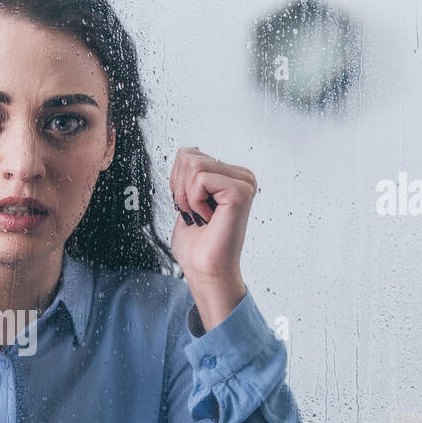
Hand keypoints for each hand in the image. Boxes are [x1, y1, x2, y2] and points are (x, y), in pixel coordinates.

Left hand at [168, 147, 254, 328]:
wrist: (205, 270)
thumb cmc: (197, 244)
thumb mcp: (187, 200)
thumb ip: (188, 175)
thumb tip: (188, 152)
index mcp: (231, 176)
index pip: (188, 153)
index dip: (178, 183)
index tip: (191, 208)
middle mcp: (241, 176)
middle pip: (189, 155)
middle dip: (180, 188)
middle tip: (196, 214)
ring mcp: (244, 182)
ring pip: (193, 164)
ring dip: (187, 196)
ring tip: (202, 216)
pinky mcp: (241, 191)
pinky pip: (200, 178)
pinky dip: (194, 201)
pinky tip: (208, 218)